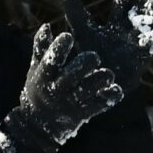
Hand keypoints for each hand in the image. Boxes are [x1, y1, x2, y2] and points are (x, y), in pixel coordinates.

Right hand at [0, 24, 123, 152]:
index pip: (50, 61)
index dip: (59, 48)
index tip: (68, 35)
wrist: (37, 126)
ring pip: (87, 91)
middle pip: (71, 75)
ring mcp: (70, 102)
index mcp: (44, 76)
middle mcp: (57, 89)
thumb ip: (41, 48)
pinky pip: (97, 106)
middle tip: (95, 56)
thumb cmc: (39, 89)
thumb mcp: (35, 69)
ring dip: (99, 81)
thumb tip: (47, 26)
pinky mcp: (82, 114)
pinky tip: (117, 91)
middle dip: (84, 64)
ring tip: (109, 74)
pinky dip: (108, 98)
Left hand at [62, 0, 152, 92]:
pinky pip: (152, 47)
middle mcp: (130, 30)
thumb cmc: (90, 59)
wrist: (96, 85)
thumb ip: (77, 16)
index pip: (123, 1)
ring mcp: (138, 43)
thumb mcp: (83, 34)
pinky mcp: (142, 58)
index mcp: (116, 22)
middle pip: (143, 10)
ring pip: (152, 24)